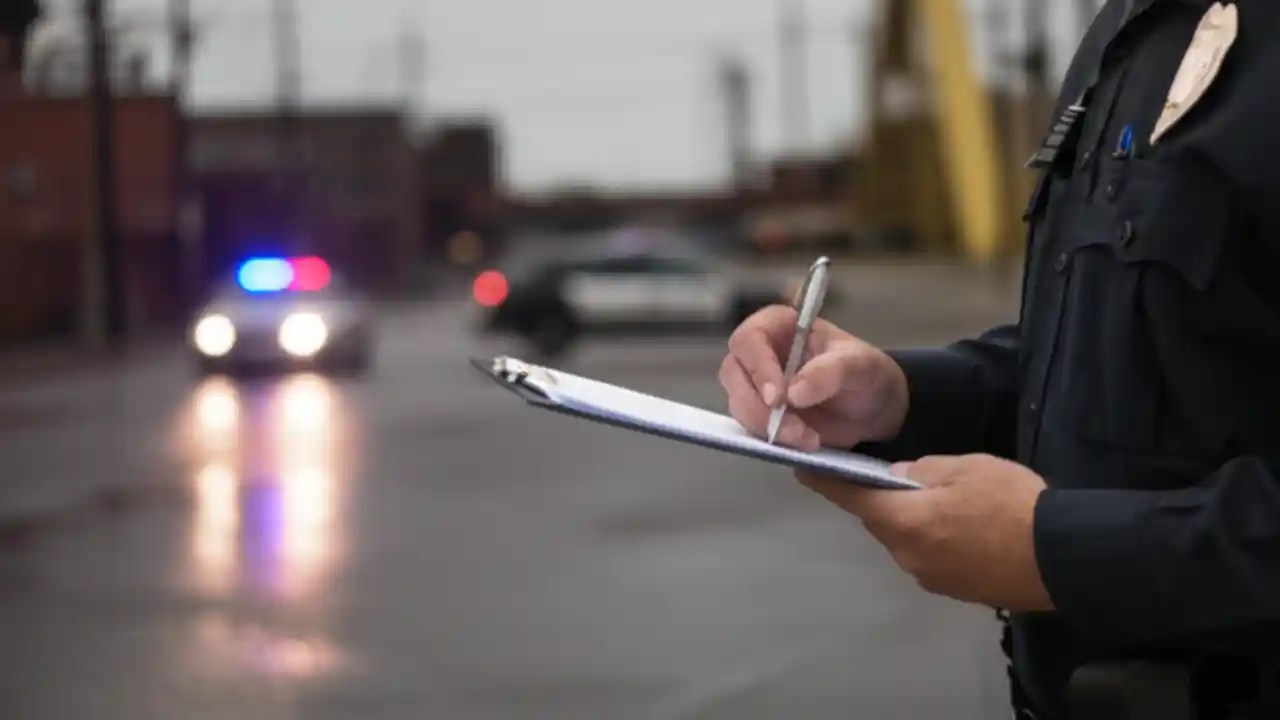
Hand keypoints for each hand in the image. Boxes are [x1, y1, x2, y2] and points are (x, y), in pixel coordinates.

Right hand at [720, 305, 908, 450]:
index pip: (749, 338)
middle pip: (733, 373)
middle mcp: (760, 352)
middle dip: (758, 405)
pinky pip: (750, 427)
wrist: (874, 409)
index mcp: (780, 326)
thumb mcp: (859, 366)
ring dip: (766, 426)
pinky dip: (772, 439)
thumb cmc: (865, 373)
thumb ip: (829, 372)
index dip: (758, 367)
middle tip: (791, 427)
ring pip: (738, 403)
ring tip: (807, 438)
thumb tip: (794, 392)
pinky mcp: (760, 414)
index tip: (778, 398)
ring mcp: (756, 385)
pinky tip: (802, 443)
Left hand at [797, 454, 1053, 611]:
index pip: (852, 500)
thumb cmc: (1011, 503)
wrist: (1062, 557)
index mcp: (905, 523)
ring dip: (913, 521)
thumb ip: (922, 471)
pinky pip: (929, 556)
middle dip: (883, 501)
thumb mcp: (966, 468)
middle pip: (880, 522)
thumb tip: (895, 478)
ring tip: (942, 501)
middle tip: (897, 478)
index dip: (827, 484)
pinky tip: (961, 527)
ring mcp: (930, 577)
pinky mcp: (954, 589)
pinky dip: (933, 539)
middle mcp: (908, 555)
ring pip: (906, 540)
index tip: (803, 471)